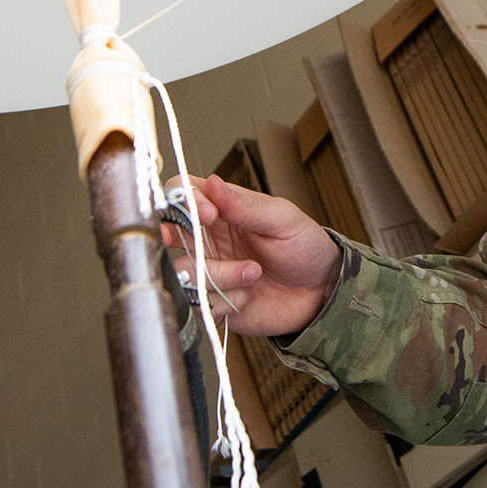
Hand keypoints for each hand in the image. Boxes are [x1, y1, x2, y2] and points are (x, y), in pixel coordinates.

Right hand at [162, 174, 341, 337]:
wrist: (320, 292)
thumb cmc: (303, 247)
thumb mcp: (283, 218)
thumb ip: (246, 205)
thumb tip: (213, 184)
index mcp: (219, 209)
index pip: (180, 192)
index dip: (183, 200)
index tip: (208, 213)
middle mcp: (205, 239)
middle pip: (166, 233)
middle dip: (173, 239)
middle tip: (200, 246)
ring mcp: (206, 271)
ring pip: (184, 272)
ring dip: (221, 275)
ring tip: (254, 274)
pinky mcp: (211, 302)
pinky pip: (200, 303)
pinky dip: (227, 300)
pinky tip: (248, 295)